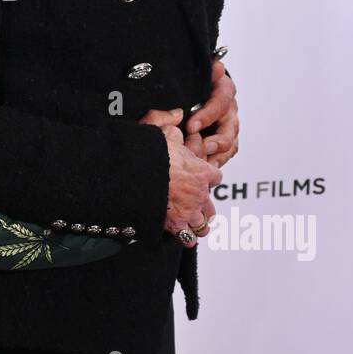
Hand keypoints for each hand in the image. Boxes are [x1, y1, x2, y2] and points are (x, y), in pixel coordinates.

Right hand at [161, 123, 217, 239]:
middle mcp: (200, 194)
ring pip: (203, 224)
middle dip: (204, 206)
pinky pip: (187, 237)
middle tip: (195, 204)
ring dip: (198, 224)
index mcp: (202, 172)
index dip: (208, 177)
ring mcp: (189, 212)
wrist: (136, 175)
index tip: (201, 177)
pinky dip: (185, 237)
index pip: (215, 177)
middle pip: (211, 206)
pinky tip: (182, 234)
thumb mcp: (162, 131)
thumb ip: (171, 123)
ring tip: (192, 223)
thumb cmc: (151, 153)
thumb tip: (176, 116)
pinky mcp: (176, 225)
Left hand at [184, 61, 238, 168]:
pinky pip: (225, 155)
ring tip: (203, 164)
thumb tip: (218, 67)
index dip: (207, 115)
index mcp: (224, 91)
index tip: (191, 125)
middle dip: (215, 141)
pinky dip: (215, 162)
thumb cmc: (196, 83)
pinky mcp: (226, 141)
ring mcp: (229, 127)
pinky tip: (204, 169)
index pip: (221, 103)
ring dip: (216, 155)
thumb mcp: (197, 76)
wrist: (197, 89)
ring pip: (229, 145)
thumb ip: (203, 75)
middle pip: (230, 129)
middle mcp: (230, 110)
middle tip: (201, 148)